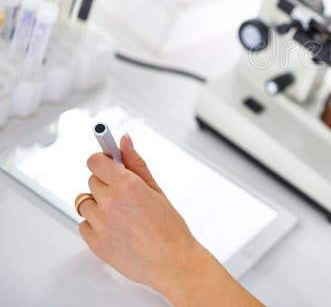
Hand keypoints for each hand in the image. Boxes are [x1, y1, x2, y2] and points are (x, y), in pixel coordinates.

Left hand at [78, 134, 209, 296]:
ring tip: (121, 215)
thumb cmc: (170, 228)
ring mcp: (100, 223)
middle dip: (106, 184)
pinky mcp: (95, 242)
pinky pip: (84, 224)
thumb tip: (124, 141)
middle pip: (92, 180)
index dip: (102, 160)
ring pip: (85, 203)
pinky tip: (115, 228)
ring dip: (99, 205)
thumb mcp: (156, 190)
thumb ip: (136, 164)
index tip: (106, 161)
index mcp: (127, 185)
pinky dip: (96, 224)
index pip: (95, 161)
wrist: (172, 262)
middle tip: (125, 196)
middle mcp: (110, 202)